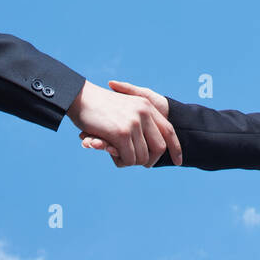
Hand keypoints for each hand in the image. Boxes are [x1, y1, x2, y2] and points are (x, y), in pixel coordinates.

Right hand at [66, 80, 181, 167]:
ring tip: (119, 155)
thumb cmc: (100, 105)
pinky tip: (112, 152)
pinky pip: (129, 158)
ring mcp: (134, 123)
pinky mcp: (121, 133)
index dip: (175, 148)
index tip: (179, 161)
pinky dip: (122, 161)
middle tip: (139, 163)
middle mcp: (144, 113)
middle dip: (150, 160)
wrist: (81, 97)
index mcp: (148, 106)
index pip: (169, 131)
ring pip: (142, 157)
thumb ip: (140, 119)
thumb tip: (150, 142)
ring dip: (131, 161)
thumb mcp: (127, 107)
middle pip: (159, 148)